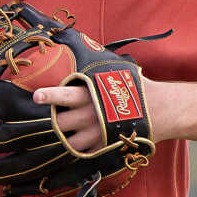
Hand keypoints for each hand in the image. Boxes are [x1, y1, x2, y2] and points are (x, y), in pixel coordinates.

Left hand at [34, 78, 169, 151]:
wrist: (160, 109)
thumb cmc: (134, 86)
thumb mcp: (113, 70)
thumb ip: (92, 66)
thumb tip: (73, 42)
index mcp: (91, 94)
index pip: (65, 94)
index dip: (49, 96)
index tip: (36, 97)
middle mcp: (92, 115)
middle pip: (61, 123)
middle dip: (55, 121)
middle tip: (54, 119)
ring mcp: (98, 134)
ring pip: (70, 143)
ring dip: (66, 138)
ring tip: (68, 134)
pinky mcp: (105, 147)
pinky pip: (85, 154)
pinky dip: (81, 150)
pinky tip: (81, 145)